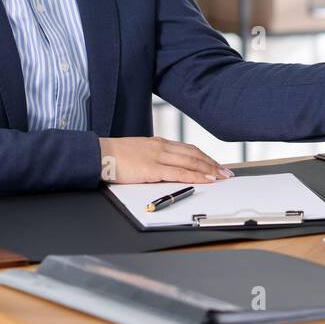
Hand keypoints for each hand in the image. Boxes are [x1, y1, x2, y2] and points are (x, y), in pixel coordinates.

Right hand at [99, 136, 232, 183]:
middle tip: (225, 172)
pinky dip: (195, 176)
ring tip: (221, 177)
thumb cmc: (114, 156)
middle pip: (194, 154)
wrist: (98, 154)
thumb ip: (154, 158)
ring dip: (209, 170)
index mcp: (158, 143)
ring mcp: (157, 157)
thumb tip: (168, 168)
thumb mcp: (139, 152)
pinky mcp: (152, 169)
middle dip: (212, 164)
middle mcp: (161, 147)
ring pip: (190, 162)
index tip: (216, 164)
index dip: (205, 157)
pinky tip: (206, 180)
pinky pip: (179, 172)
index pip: (188, 149)